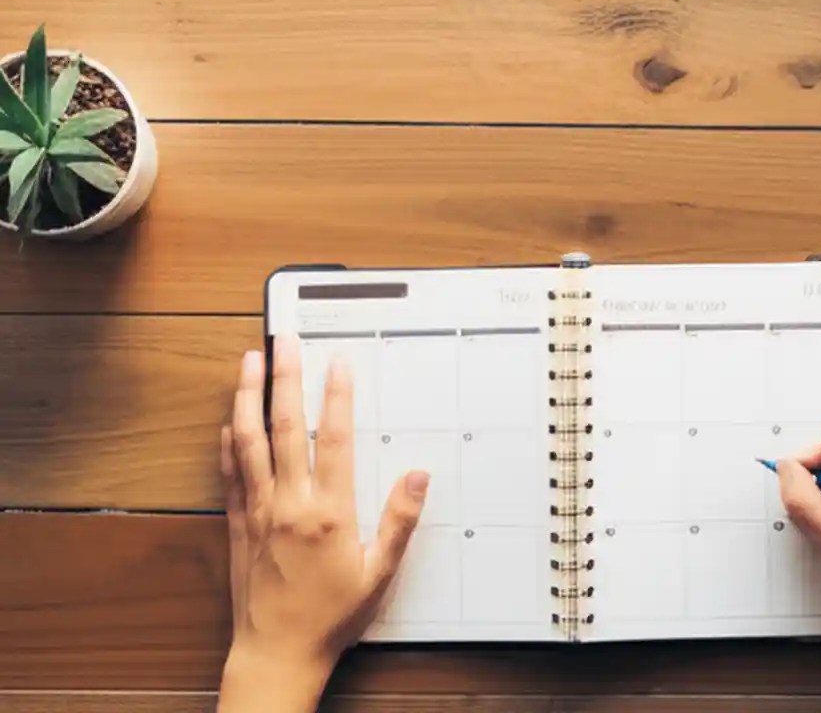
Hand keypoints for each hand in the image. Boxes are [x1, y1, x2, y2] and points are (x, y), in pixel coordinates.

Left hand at [217, 336, 428, 711]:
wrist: (277, 653)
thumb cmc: (331, 618)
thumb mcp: (380, 573)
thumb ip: (399, 521)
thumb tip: (418, 477)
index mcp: (328, 513)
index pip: (332, 440)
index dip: (336, 397)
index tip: (338, 365)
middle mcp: (288, 505)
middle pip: (283, 427)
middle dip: (284, 378)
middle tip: (284, 341)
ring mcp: (257, 511)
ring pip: (247, 442)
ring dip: (247, 397)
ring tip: (249, 362)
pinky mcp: (238, 524)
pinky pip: (230, 473)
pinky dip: (228, 442)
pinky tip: (230, 421)